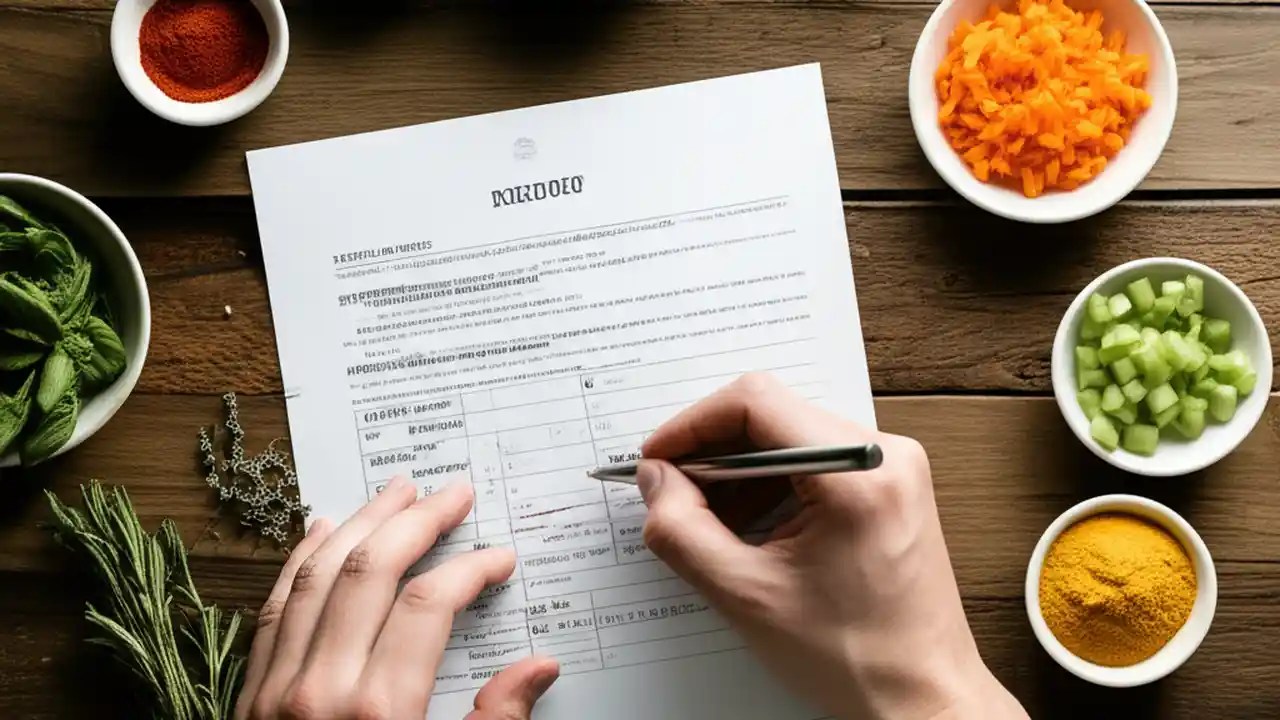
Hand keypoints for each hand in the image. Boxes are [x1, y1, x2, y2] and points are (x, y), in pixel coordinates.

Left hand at [235, 478, 558, 719]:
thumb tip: (538, 668)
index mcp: (380, 713)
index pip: (430, 604)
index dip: (470, 569)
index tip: (499, 558)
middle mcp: (320, 690)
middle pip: (370, 571)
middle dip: (416, 521)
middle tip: (452, 492)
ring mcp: (275, 691)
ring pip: (315, 576)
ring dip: (358, 523)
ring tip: (394, 491)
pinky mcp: (248, 700)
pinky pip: (274, 609)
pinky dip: (297, 561)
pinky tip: (318, 532)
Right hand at [637, 374, 1026, 719]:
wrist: (923, 699)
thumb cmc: (859, 659)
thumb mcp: (747, 596)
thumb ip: (683, 531)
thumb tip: (656, 480)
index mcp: (860, 473)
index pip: (757, 402)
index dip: (692, 424)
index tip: (658, 457)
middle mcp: (885, 454)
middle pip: (772, 414)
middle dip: (712, 451)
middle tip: (673, 494)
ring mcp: (892, 467)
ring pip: (789, 436)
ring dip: (739, 471)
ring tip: (709, 522)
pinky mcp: (888, 485)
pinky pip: (813, 461)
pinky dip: (769, 485)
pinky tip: (746, 527)